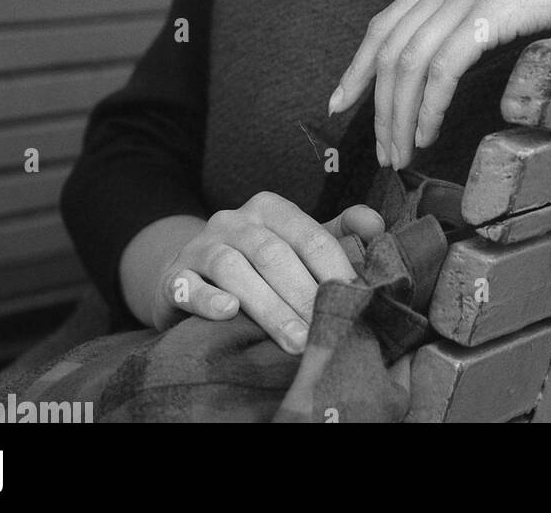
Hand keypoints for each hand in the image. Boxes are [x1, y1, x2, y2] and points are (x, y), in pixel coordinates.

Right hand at [153, 194, 383, 350]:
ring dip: (269, 308)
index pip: (310, 235)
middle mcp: (234, 220)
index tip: (356, 300)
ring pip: (235, 270)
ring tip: (295, 340)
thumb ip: (336, 233)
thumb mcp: (295, 243)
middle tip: (327, 332)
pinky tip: (228, 314)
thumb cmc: (255, 264)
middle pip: (274, 254)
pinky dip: (209, 300)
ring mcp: (201, 246)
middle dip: (304, 295)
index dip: (335, 269)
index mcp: (270, 208)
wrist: (188, 276)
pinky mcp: (174, 276)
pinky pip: (189, 286)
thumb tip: (376, 224)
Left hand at [330, 0, 550, 169]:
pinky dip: (426, 106)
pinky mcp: (488, 12)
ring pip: (408, 63)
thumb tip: (463, 50)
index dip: (359, 65)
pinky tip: (427, 133)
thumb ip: (483, 13)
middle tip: (381, 151)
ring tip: (401, 154)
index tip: (341, 101)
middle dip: (376, 105)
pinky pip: (440, 68)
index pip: (386, 22)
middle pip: (389, 48)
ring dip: (399, 115)